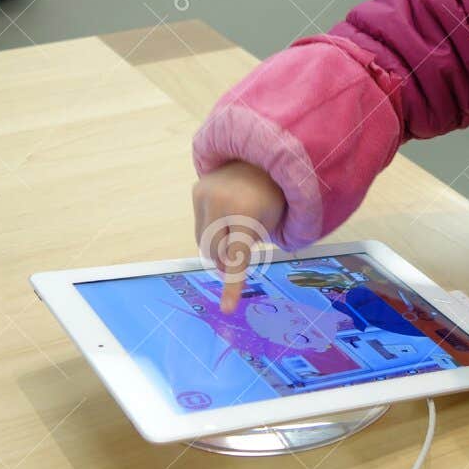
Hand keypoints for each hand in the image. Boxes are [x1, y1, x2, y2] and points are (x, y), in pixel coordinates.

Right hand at [192, 160, 286, 311]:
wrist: (262, 159)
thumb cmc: (272, 197)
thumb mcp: (270, 224)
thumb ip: (245, 250)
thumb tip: (222, 272)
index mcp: (244, 213)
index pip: (236, 257)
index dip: (232, 286)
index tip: (227, 309)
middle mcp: (219, 202)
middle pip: (215, 253)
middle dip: (226, 258)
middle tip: (241, 246)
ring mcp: (204, 194)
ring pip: (203, 241)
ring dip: (217, 244)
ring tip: (236, 225)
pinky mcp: (196, 190)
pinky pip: (199, 225)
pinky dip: (212, 229)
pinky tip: (227, 214)